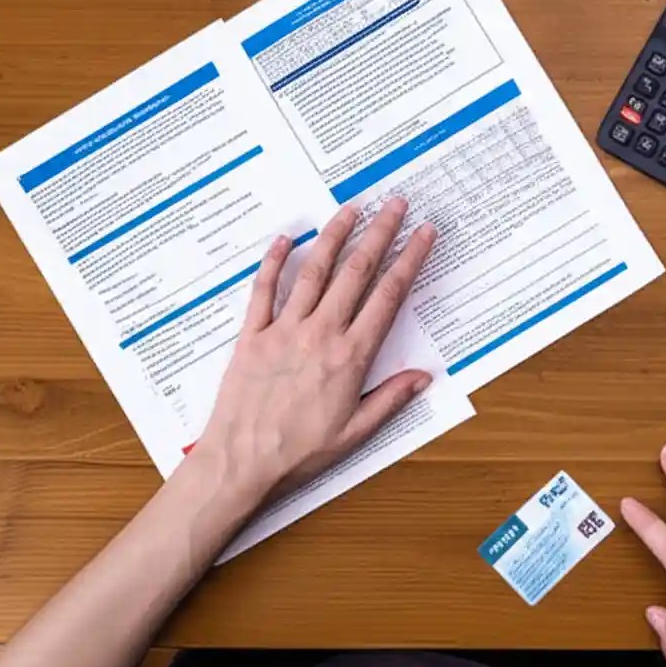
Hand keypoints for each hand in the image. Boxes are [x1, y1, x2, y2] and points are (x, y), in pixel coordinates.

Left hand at [195, 197, 435, 503]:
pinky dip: (273, 262)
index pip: (388, 297)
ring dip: (335, 235)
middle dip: (380, 234)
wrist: (242, 462)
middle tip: (395, 204)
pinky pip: (264, 290)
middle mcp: (320, 334)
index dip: (409, 260)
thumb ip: (390, 398)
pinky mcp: (252, 335)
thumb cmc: (299, 452)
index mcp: (351, 357)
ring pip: (314, 271)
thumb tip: (423, 376)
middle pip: (356, 272)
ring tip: (351, 208)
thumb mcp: (356, 432)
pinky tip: (284, 239)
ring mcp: (284, 330)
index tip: (423, 234)